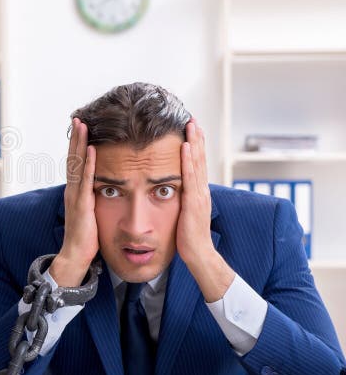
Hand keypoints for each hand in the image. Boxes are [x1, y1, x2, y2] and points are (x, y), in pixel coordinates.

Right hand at [50, 118, 98, 286]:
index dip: (78, 145)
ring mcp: (75, 196)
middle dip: (76, 138)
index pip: (76, 163)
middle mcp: (72, 190)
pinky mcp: (82, 205)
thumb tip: (102, 188)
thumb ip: (94, 198)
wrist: (76, 257)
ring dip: (80, 144)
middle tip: (79, 118)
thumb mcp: (91, 212)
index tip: (81, 127)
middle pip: (73, 158)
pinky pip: (86, 180)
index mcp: (76, 191)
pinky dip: (88, 164)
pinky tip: (92, 150)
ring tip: (82, 125)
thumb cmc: (87, 237)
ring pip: (77, 165)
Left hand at [177, 119, 232, 300]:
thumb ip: (181, 200)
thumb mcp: (183, 213)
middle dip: (197, 138)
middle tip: (192, 118)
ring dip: (195, 142)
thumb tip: (173, 191)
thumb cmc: (187, 237)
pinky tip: (186, 146)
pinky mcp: (194, 202)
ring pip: (198, 163)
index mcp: (198, 192)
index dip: (195, 146)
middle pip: (200, 159)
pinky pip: (191, 177)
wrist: (198, 255)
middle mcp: (201, 190)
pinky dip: (189, 160)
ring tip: (191, 124)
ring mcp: (200, 195)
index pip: (197, 164)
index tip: (191, 129)